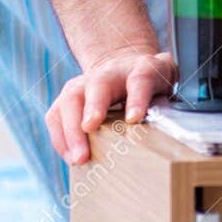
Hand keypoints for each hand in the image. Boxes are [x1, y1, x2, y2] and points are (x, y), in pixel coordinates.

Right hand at [45, 48, 176, 164]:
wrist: (124, 64)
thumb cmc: (148, 82)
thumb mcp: (165, 85)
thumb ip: (166, 104)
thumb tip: (159, 134)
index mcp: (141, 69)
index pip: (141, 79)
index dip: (137, 98)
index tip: (134, 119)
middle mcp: (109, 73)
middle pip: (99, 84)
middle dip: (93, 105)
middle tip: (89, 128)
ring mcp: (85, 81)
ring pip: (71, 97)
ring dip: (71, 129)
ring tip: (77, 157)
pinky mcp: (69, 96)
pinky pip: (56, 114)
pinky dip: (60, 136)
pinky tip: (69, 155)